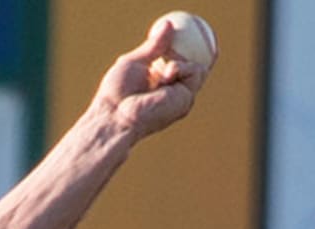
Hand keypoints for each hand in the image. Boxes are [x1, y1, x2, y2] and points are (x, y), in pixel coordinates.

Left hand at [93, 17, 211, 140]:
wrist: (117, 116)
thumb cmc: (117, 94)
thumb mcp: (135, 62)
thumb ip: (153, 47)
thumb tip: (168, 25)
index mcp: (159, 83)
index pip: (178, 64)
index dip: (180, 50)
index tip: (175, 36)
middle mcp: (172, 92)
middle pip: (192, 66)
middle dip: (183, 54)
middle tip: (172, 46)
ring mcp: (180, 97)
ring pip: (197, 67)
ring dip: (181, 61)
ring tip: (164, 70)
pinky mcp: (186, 100)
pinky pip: (196, 72)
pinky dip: (184, 66)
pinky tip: (169, 73)